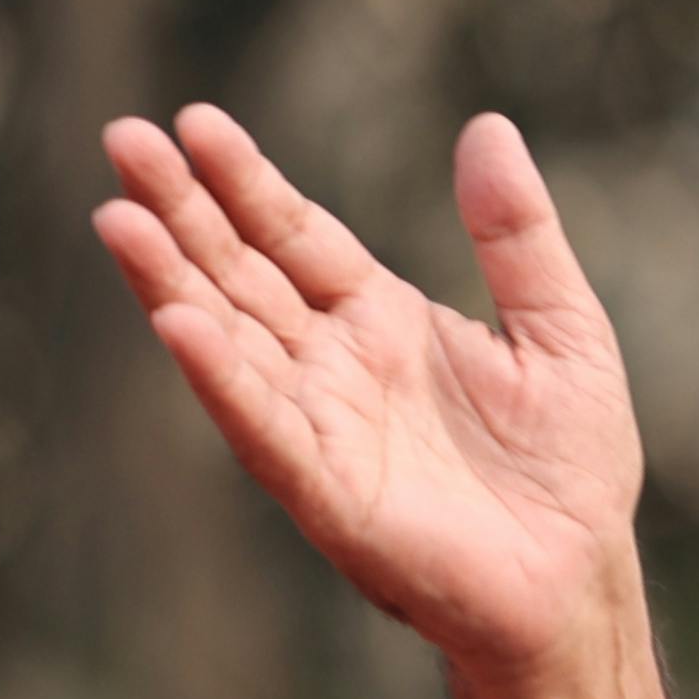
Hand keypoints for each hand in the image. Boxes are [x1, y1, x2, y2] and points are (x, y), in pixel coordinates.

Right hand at [92, 107, 646, 691]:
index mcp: (381, 319)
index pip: (295, 234)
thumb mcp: (563, 327)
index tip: (193, 120)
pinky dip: (223, 379)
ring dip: (171, 283)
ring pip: (228, 341)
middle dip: (181, 210)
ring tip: (118, 217)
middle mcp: (334, 366)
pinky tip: (178, 326)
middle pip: (241, 273)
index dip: (245, 180)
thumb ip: (518, 235)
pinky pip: (265, 428)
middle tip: (122, 137)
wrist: (581, 578)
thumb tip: (488, 126)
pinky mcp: (328, 493)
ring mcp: (321, 427)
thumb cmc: (571, 464)